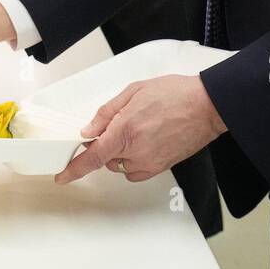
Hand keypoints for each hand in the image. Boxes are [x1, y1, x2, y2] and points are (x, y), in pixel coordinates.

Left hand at [55, 75, 227, 184]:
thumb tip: (89, 130)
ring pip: (120, 165)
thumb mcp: (133, 92)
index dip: (74, 169)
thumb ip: (107, 113)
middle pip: (105, 158)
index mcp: (125, 130)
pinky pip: (135, 171)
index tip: (63, 176)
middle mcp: (135, 151)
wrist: (206, 106)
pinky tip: (145, 142)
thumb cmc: (175, 95)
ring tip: (139, 128)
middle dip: (105, 144)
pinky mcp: (161, 168)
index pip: (92, 157)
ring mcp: (149, 162)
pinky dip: (133, 160)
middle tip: (120, 124)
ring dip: (120, 152)